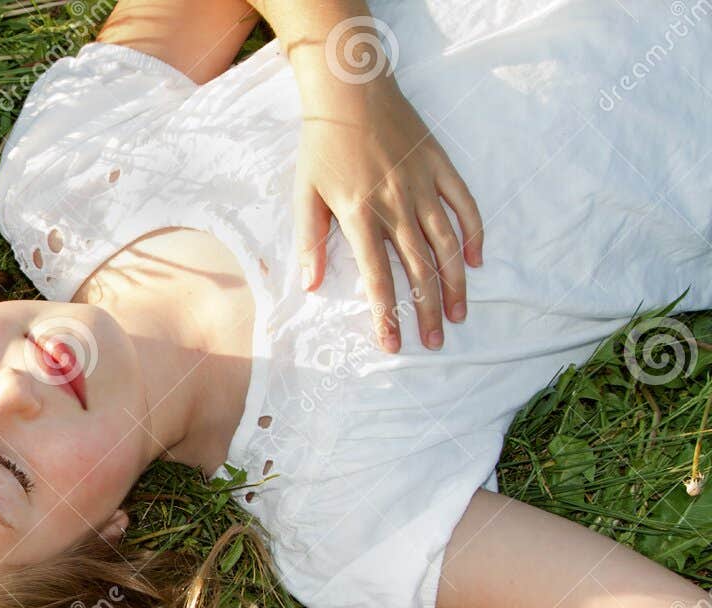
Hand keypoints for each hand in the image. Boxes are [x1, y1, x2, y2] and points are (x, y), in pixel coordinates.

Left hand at [295, 76, 483, 351]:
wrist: (351, 92)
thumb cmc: (322, 145)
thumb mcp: (304, 194)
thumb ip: (310, 241)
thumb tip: (311, 286)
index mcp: (360, 215)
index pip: (378, 278)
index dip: (387, 315)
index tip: (393, 344)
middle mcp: (396, 205)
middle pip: (418, 270)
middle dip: (427, 311)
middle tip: (434, 342)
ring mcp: (423, 185)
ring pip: (446, 245)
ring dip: (454, 284)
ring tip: (459, 315)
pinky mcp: (441, 166)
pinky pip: (465, 205)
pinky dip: (473, 234)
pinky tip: (474, 261)